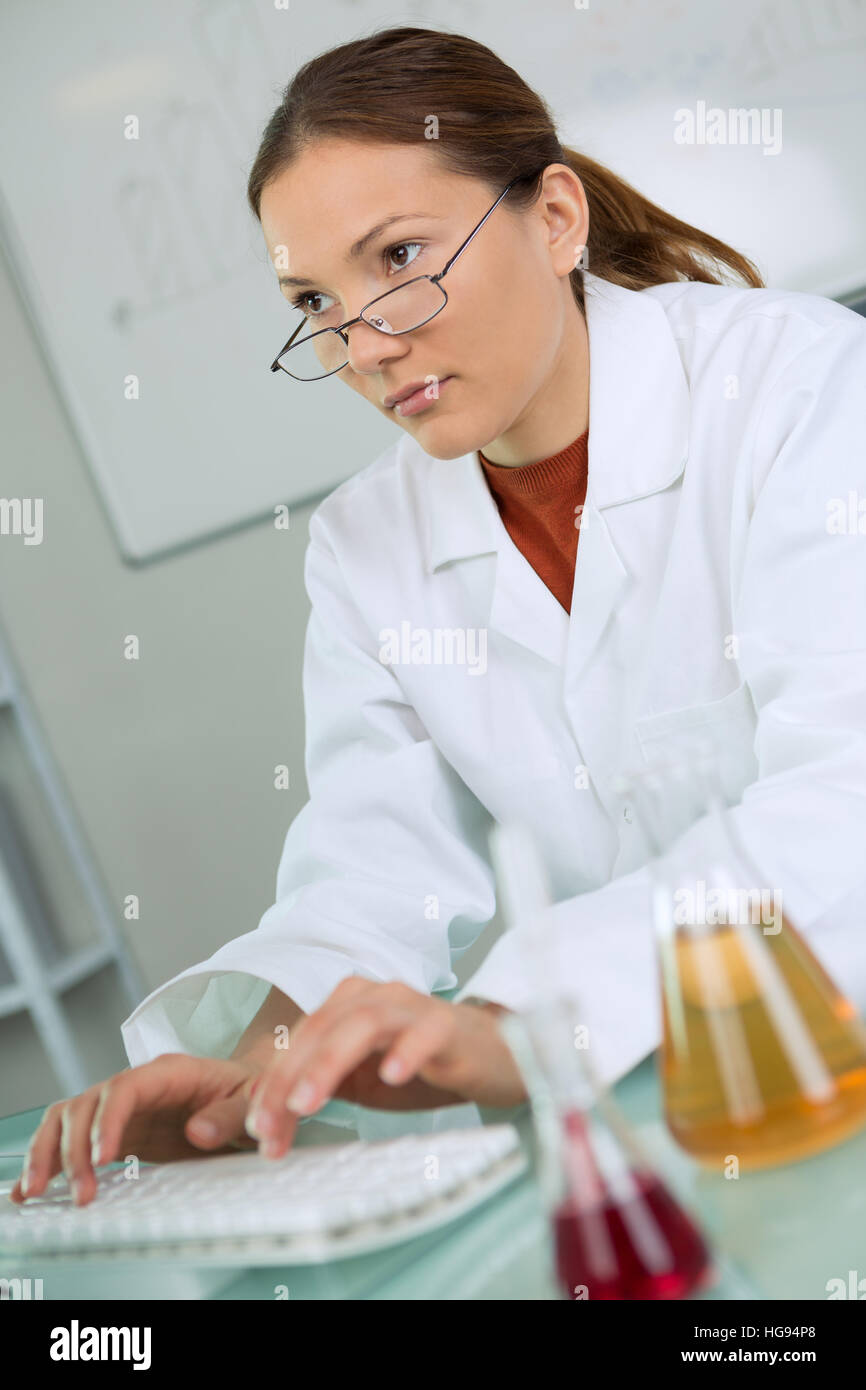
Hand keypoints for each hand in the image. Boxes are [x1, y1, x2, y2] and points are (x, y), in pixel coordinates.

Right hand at [8, 1054, 263, 1209]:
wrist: (245, 1096)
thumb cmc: (248, 1093)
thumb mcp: (252, 1101)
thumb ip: (231, 1115)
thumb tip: (198, 1132)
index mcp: (170, 1072)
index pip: (125, 1088)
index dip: (108, 1121)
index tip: (103, 1157)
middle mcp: (138, 1085)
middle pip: (87, 1103)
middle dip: (74, 1149)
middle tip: (82, 1194)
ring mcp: (123, 1107)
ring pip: (69, 1117)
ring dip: (50, 1152)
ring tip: (38, 1192)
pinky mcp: (116, 1129)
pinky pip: (72, 1137)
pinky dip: (48, 1158)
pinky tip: (31, 1186)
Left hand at [243, 978, 527, 1159]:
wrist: (493, 1059)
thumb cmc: (424, 1066)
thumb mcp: (361, 1081)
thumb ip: (317, 1086)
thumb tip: (262, 1111)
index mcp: (346, 1006)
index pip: (298, 1042)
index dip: (273, 1084)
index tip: (259, 1130)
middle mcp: (374, 997)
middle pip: (320, 1028)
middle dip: (289, 1078)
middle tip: (271, 1124)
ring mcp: (411, 1007)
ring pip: (362, 1023)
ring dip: (329, 1061)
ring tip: (308, 1102)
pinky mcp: (447, 1026)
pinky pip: (424, 1032)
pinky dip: (405, 1051)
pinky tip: (391, 1076)